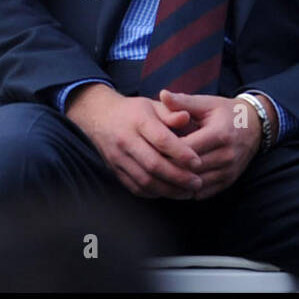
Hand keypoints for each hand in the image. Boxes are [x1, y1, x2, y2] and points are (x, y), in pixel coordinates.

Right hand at [65, 84, 204, 198]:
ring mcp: (118, 158)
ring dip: (169, 190)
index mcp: (138, 120)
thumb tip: (186, 118)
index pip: (162, 140)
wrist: (100, 117)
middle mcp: (126, 140)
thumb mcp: (153, 105)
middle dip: (178, 177)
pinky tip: (170, 193)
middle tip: (197, 182)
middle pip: (153, 164)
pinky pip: (136, 188)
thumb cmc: (134, 111)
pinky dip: (155, 193)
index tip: (198, 162)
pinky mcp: (115, 171)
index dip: (182, 153)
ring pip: (145, 180)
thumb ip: (171, 112)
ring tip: (188, 192)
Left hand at [158, 90, 263, 199]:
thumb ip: (183, 102)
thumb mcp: (207, 103)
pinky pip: (203, 192)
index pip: (187, 148)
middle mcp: (227, 155)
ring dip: (176, 182)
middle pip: (190, 168)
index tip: (149, 147)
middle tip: (149, 164)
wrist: (254, 126)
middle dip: (168, 167)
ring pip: (195, 183)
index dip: (166, 150)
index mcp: (220, 133)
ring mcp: (229, 170)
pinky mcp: (229, 181)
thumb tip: (162, 94)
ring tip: (158, 175)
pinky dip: (187, 190)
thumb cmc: (226, 113)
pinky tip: (173, 183)